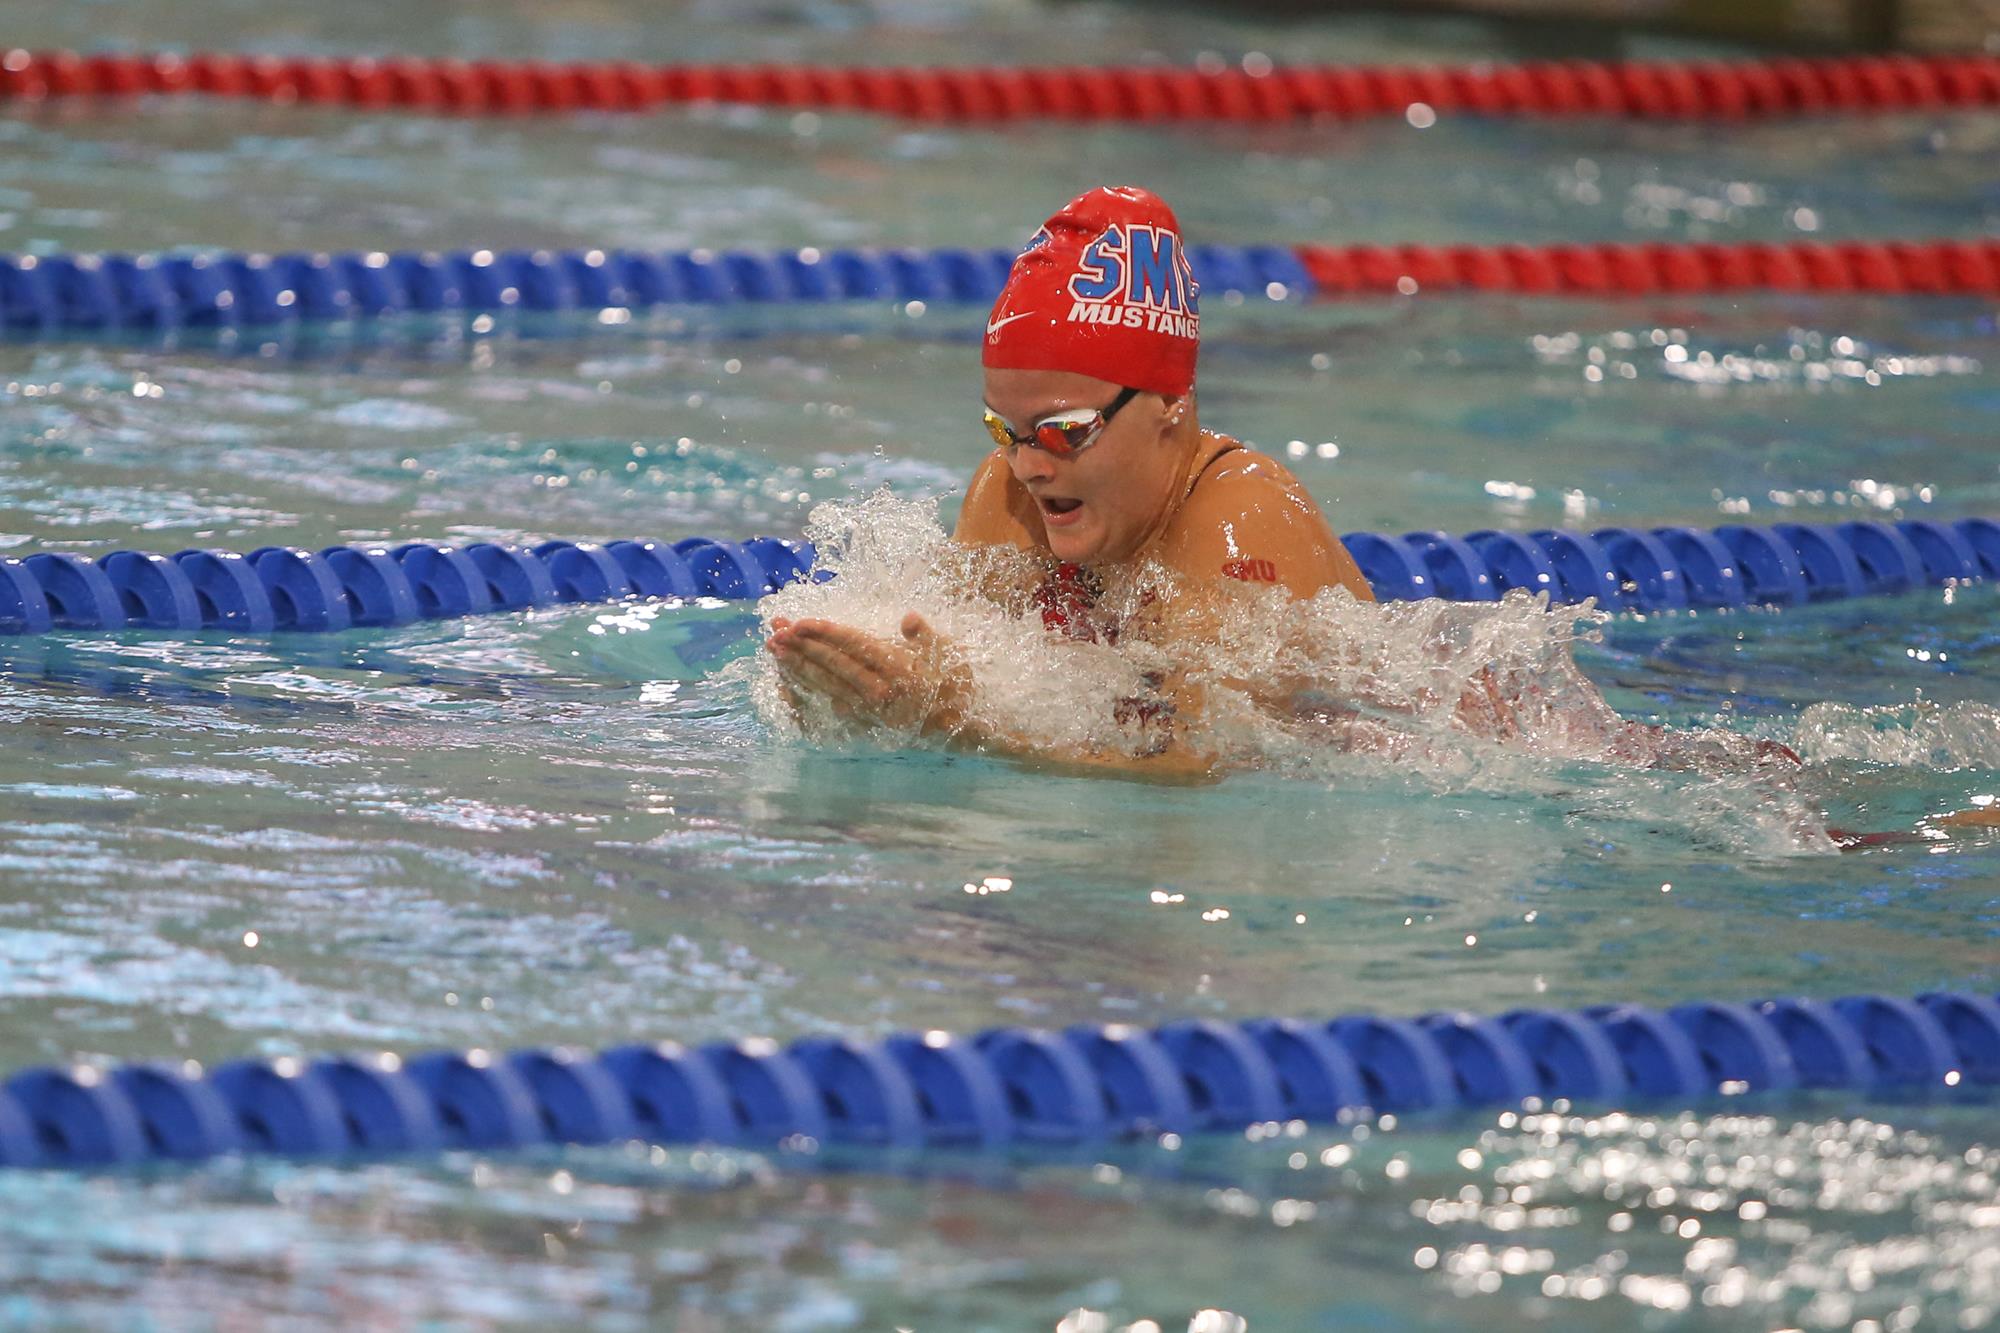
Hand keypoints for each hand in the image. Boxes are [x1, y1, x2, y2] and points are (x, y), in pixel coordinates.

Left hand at [765, 612, 972, 735]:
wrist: (962, 729)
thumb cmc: (956, 685)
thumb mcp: (949, 653)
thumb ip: (925, 635)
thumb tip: (906, 618)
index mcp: (899, 668)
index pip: (854, 646)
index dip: (825, 632)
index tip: (800, 621)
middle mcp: (880, 690)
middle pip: (833, 665)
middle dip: (802, 648)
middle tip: (774, 634)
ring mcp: (871, 710)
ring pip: (827, 686)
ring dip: (798, 669)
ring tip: (775, 653)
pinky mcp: (866, 723)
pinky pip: (829, 709)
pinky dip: (808, 700)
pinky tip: (788, 690)